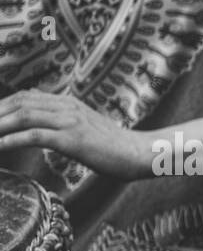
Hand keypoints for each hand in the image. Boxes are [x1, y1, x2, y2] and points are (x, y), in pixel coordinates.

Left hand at [0, 90, 155, 179]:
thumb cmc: (116, 146)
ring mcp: (69, 121)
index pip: (24, 97)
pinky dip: (11, 140)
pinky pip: (33, 135)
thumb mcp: (87, 125)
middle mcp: (65, 106)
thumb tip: (40, 109)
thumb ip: (63, 117)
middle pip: (18, 103)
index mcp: (67, 102)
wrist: (140, 153)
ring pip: (22, 115)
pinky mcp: (72, 138)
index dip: (2, 106)